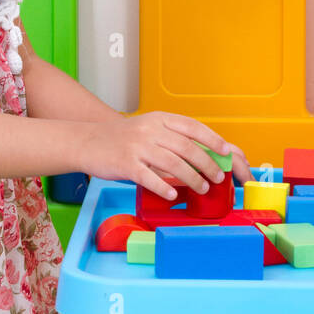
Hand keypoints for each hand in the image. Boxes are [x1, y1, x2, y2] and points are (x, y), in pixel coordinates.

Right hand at [79, 111, 250, 198]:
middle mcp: (150, 130)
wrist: (88, 141)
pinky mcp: (126, 164)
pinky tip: (173, 194)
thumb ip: (171, 137)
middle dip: (207, 164)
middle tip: (217, 176)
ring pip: (173, 164)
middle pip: (187, 147)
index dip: (212, 139)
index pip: (192, 127)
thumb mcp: (148, 128)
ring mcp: (138, 146)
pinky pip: (149, 178)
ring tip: (202, 188)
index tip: (226, 151)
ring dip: (192, 178)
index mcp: (159, 119)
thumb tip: (201, 154)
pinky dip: (164, 187)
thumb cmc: (122, 138)